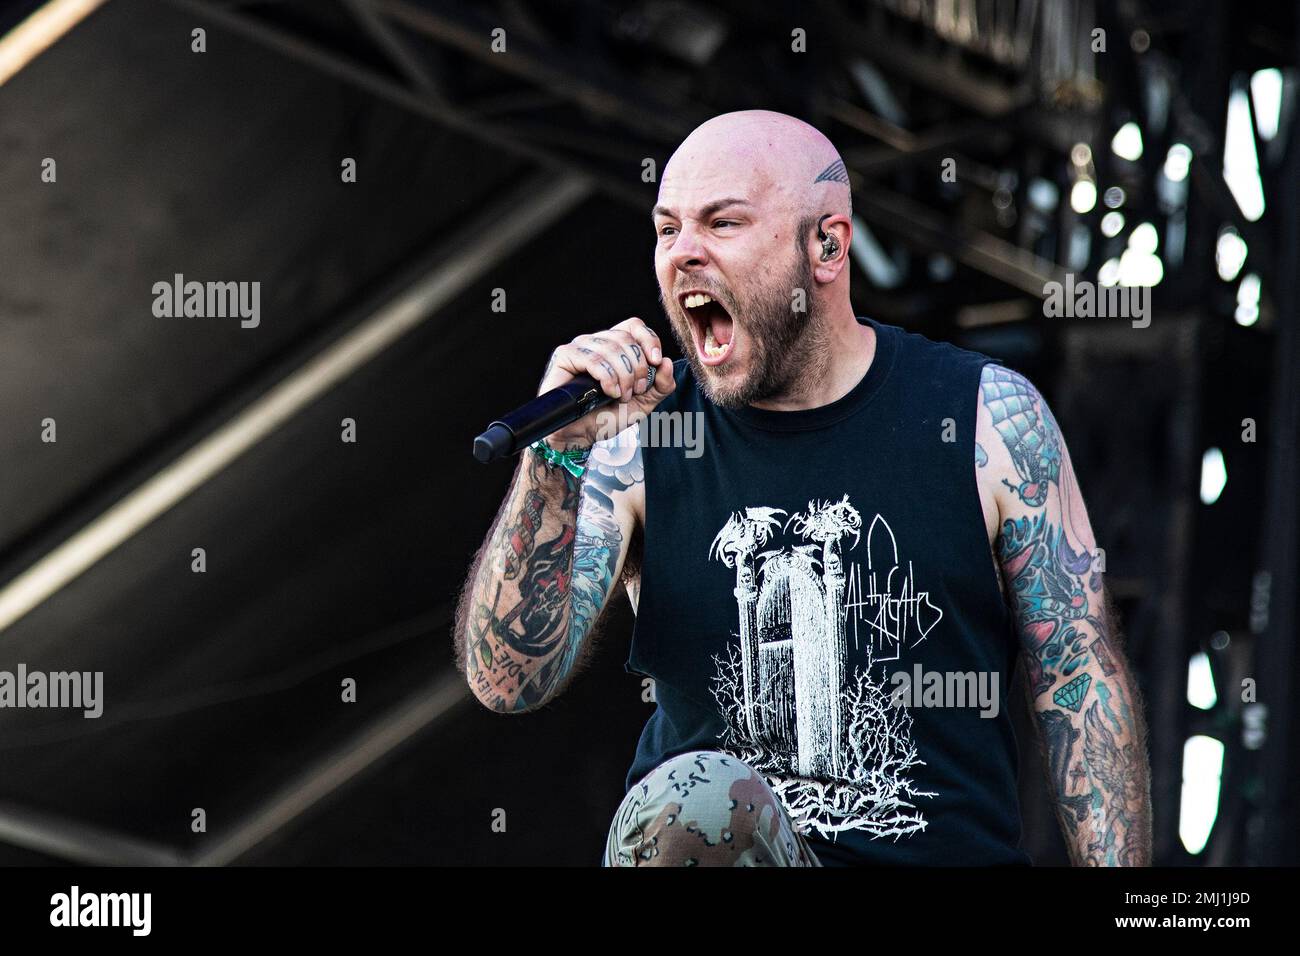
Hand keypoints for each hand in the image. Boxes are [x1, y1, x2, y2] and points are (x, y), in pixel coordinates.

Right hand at [538, 317, 675, 449]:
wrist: (582, 435)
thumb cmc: (607, 416)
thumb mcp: (644, 403)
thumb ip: (661, 385)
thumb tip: (667, 362)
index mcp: (615, 347)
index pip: (634, 326)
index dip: (649, 340)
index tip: (656, 361)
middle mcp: (597, 342)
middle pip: (626, 338)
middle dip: (638, 368)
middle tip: (636, 390)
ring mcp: (580, 347)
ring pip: (611, 347)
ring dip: (623, 376)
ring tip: (621, 396)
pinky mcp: (565, 356)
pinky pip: (593, 358)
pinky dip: (607, 378)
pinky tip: (609, 392)